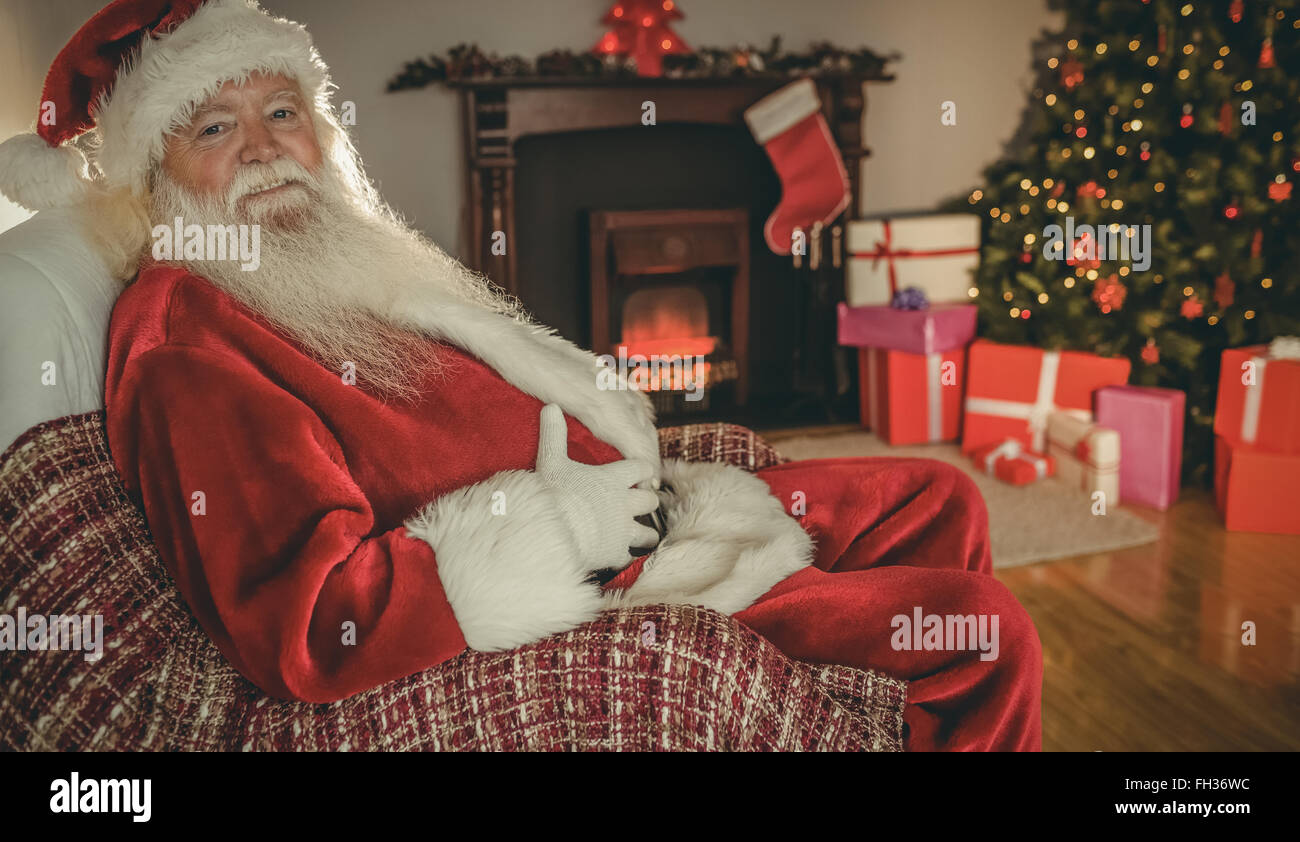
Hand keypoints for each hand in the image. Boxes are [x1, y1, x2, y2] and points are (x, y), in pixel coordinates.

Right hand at [535, 404, 660, 568]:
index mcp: (614, 479)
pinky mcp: (618, 553)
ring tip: (638, 536)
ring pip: (649, 533)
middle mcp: (625, 503)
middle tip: (638, 505)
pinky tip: (619, 558)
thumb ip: (554, 434)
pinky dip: (625, 557)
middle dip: (646, 502)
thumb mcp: (551, 460)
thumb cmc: (554, 493)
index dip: (641, 470)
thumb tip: (550, 406)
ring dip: (644, 534)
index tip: (638, 473)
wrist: (551, 530)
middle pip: (651, 500)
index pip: (641, 468)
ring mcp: (624, 530)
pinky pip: (630, 556)